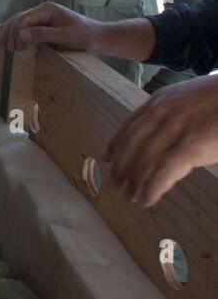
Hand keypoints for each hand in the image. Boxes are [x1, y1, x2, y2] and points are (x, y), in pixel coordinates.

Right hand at [0, 1, 100, 52]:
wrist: (98, 37)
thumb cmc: (85, 36)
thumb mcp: (65, 37)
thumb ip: (44, 34)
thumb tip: (21, 34)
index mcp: (47, 9)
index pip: (24, 19)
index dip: (17, 33)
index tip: (17, 49)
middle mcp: (43, 10)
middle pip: (19, 19)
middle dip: (12, 33)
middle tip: (11, 50)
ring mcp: (42, 16)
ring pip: (19, 22)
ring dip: (11, 33)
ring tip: (6, 45)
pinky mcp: (43, 24)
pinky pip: (25, 26)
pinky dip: (16, 32)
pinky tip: (9, 38)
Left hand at [102, 74, 217, 205]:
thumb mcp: (192, 99)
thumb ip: (175, 114)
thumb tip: (165, 136)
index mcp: (160, 100)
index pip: (130, 125)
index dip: (116, 144)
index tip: (105, 158)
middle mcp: (162, 112)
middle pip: (133, 145)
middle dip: (122, 167)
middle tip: (116, 185)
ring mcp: (177, 127)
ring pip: (146, 160)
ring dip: (136, 182)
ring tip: (131, 197)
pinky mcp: (194, 144)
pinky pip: (166, 170)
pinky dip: (154, 187)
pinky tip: (148, 199)